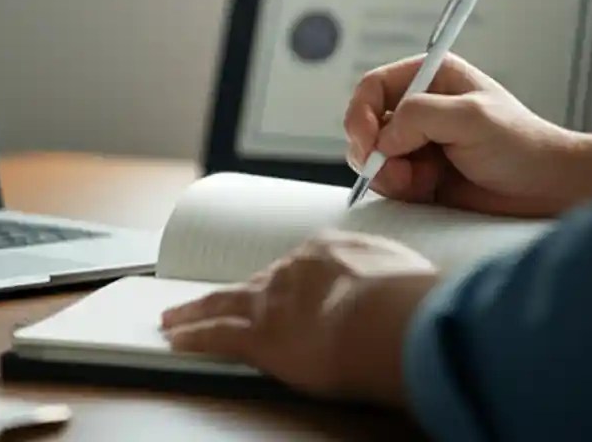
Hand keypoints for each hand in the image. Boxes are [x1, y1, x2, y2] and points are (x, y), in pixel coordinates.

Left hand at [160, 231, 438, 405]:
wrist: (391, 317)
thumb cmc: (415, 303)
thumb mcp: (415, 277)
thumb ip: (403, 282)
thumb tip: (417, 293)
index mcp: (332, 252)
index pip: (300, 267)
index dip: (288, 284)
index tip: (283, 291)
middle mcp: (293, 269)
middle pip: (254, 282)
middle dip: (234, 294)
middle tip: (210, 299)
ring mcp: (271, 300)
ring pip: (223, 303)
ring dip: (195, 311)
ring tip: (174, 317)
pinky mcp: (258, 335)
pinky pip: (214, 334)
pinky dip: (192, 336)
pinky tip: (175, 338)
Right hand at [344, 54, 591, 216]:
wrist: (546, 189)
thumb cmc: (521, 145)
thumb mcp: (471, 117)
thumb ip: (419, 116)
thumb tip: (382, 139)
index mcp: (431, 78)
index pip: (372, 87)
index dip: (361, 113)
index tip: (367, 142)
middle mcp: (419, 108)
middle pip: (364, 124)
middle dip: (372, 150)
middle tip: (392, 170)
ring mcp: (416, 143)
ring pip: (370, 156)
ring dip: (386, 173)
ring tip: (420, 181)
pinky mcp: (417, 173)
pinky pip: (385, 180)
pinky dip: (397, 188)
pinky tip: (426, 189)